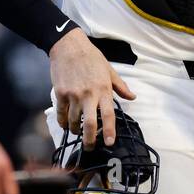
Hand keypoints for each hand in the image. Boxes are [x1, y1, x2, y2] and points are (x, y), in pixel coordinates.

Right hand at [49, 29, 134, 148]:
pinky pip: (61, 113)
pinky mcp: (61, 93)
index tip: (110, 142)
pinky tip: (65, 125)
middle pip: (90, 124)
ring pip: (74, 121)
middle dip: (90, 139)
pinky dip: (63, 122)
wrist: (68, 46)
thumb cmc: (91, 57)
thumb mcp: (109, 70)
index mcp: (103, 89)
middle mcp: (89, 94)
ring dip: (76, 130)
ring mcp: (73, 95)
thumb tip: (132, 97)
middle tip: (90, 147)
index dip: (110, 131)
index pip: (109, 114)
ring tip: (78, 132)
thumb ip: (120, 86)